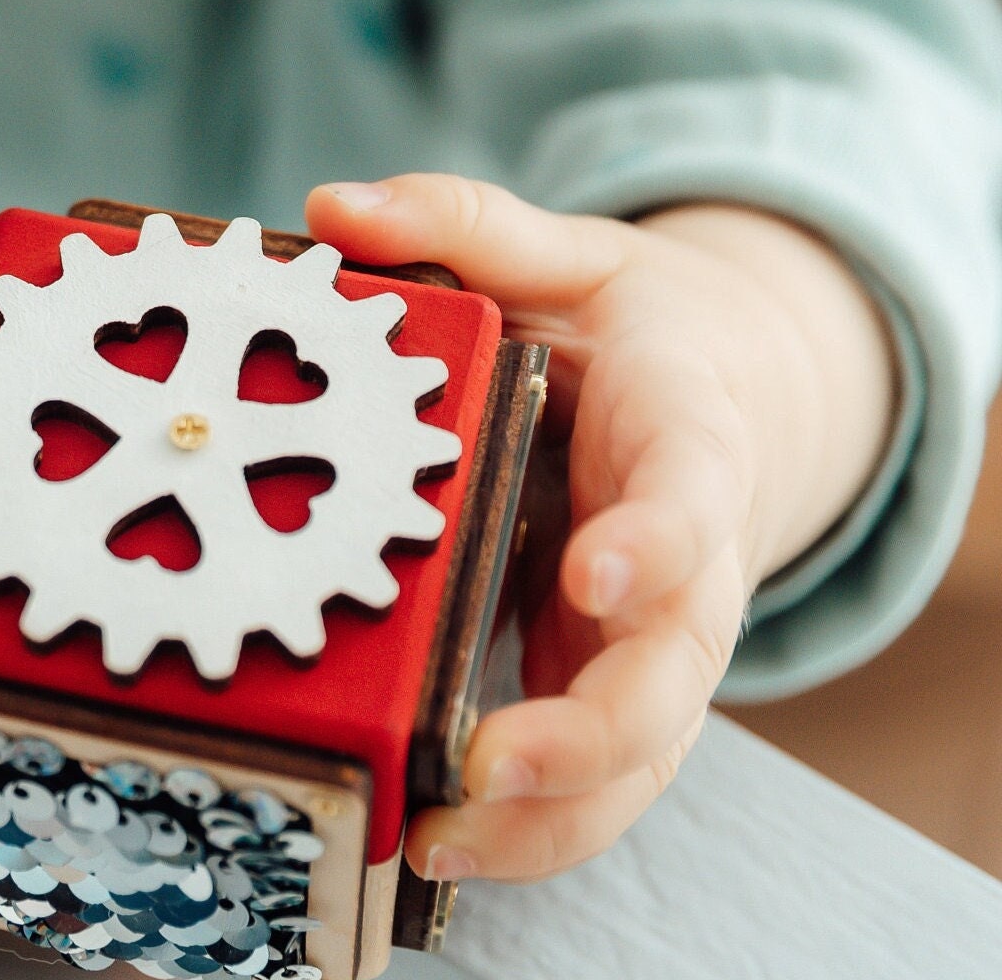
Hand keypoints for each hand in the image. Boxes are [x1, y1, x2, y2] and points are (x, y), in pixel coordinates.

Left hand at [305, 175, 895, 883]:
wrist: (714, 391)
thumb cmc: (629, 324)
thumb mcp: (564, 252)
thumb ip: (462, 222)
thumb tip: (333, 206)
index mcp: (685, 437)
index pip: (691, 493)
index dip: (655, 538)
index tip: (598, 568)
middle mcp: (685, 559)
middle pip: (672, 667)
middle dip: (592, 728)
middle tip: (494, 763)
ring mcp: (649, 634)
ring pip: (635, 752)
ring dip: (552, 813)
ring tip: (443, 841)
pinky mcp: (603, 674)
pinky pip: (588, 771)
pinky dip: (530, 822)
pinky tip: (436, 841)